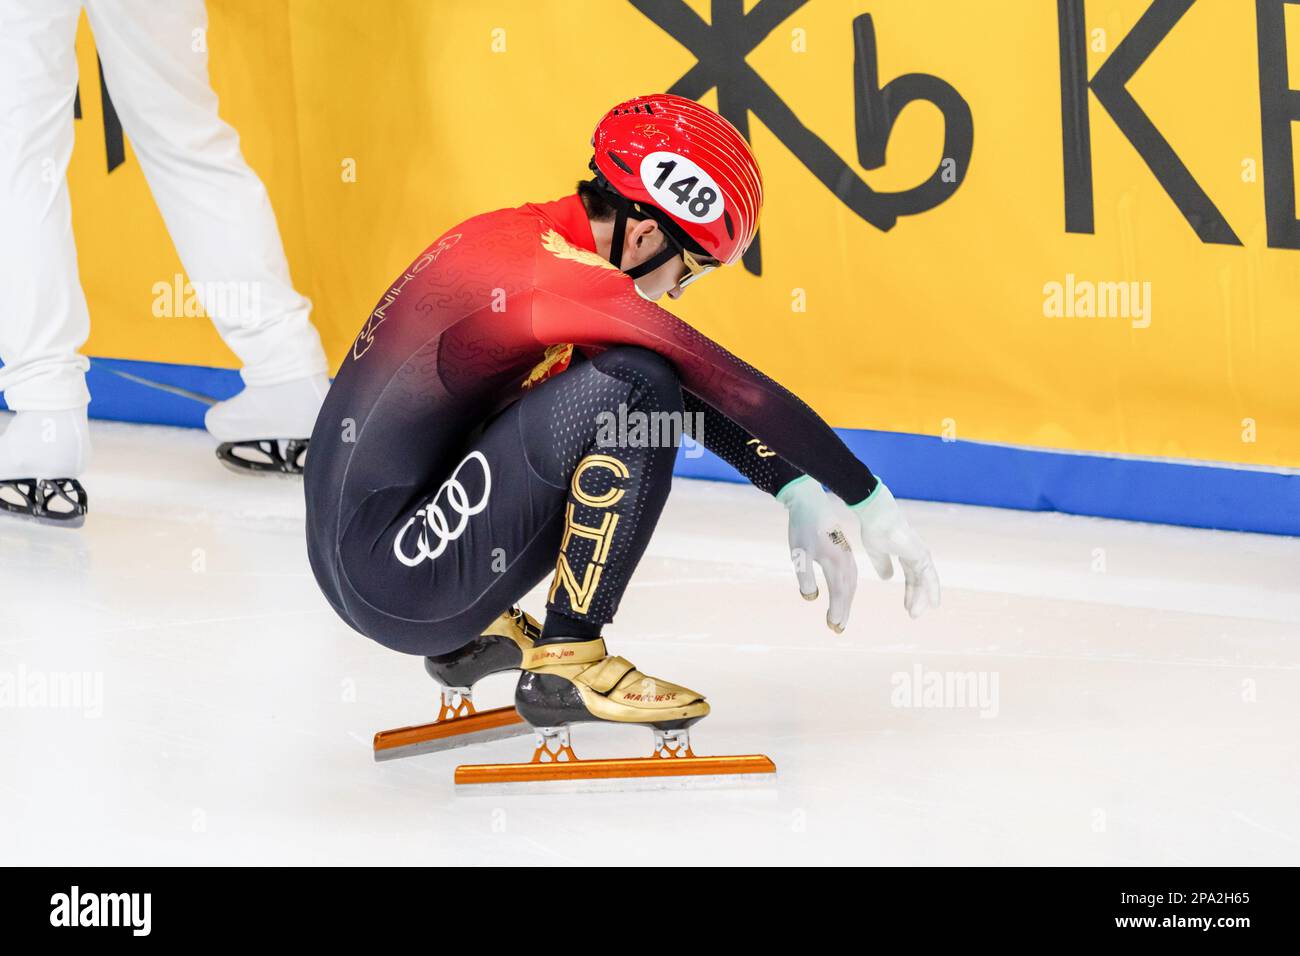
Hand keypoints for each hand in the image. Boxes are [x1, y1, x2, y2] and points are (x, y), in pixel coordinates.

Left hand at [777, 477, 857, 631]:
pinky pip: (851, 576)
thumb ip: (805, 578)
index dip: (836, 611)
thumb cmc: (802, 529)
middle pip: (847, 592)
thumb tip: (811, 598)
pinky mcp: (845, 551)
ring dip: (846, 602)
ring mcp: (848, 556)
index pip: (838, 594)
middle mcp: (846, 561)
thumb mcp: (799, 555)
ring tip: (840, 618)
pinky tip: (843, 595)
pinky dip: (848, 590)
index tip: (832, 627)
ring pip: (851, 584)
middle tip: (837, 629)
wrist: (811, 503)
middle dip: (843, 611)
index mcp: (834, 563)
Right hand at [851, 481, 939, 618]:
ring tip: (915, 614)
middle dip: (915, 597)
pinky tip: (934, 604)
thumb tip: (888, 578)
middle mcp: (916, 555)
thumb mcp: (876, 553)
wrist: (876, 517)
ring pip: (924, 582)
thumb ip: (883, 565)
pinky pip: (929, 578)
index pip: (911, 576)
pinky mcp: (922, 556)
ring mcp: (920, 555)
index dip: (910, 591)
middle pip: (919, 581)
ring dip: (921, 598)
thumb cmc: (875, 530)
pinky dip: (932, 591)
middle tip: (912, 614)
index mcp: (905, 553)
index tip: (907, 606)